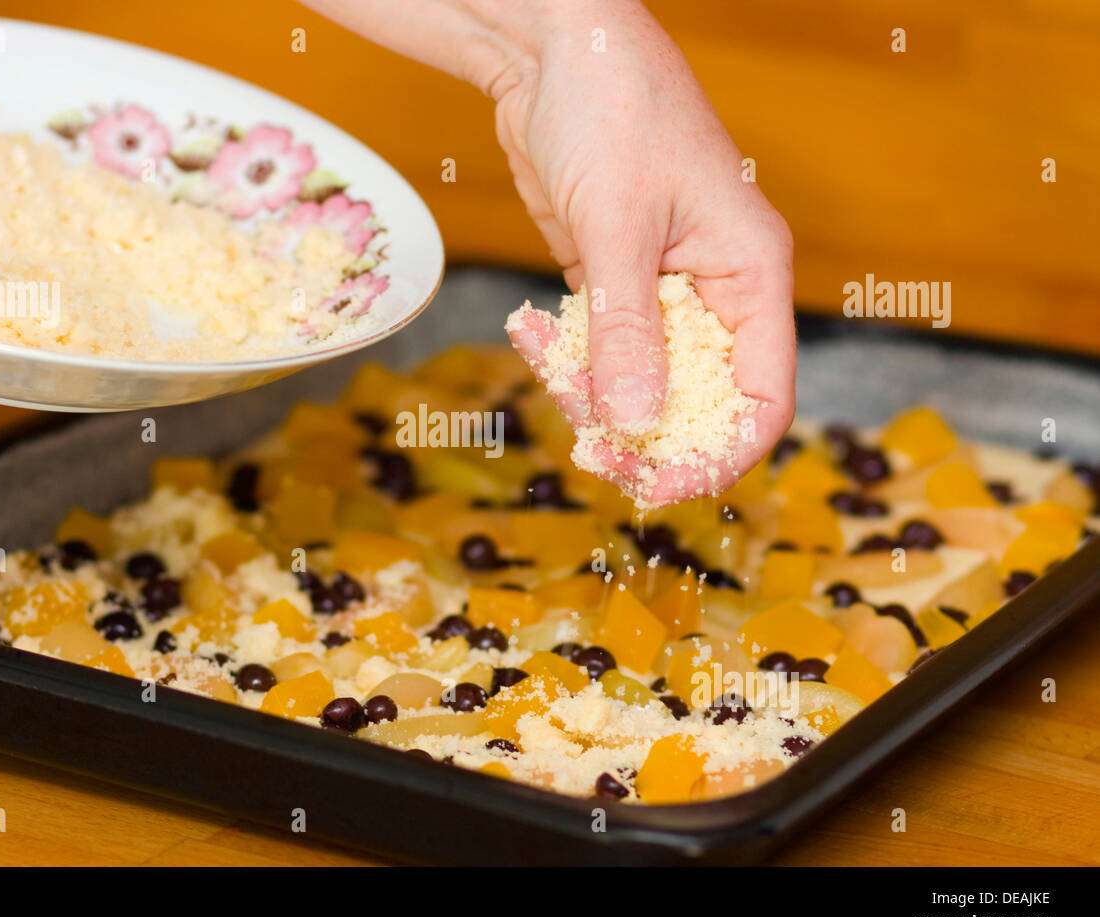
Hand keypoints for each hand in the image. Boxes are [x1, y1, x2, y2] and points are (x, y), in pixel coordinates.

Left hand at [304, 0, 794, 505]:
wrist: (553, 52)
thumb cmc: (609, 109)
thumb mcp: (618, 226)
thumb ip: (628, 331)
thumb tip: (634, 425)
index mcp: (750, 273)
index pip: (762, 397)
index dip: (719, 453)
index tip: (658, 484)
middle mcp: (715, 289)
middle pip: (697, 401)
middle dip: (642, 429)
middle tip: (586, 441)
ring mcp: (663, 288)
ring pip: (640, 381)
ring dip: (591, 390)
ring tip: (544, 346)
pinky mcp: (614, 282)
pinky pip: (600, 349)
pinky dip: (567, 355)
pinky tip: (533, 326)